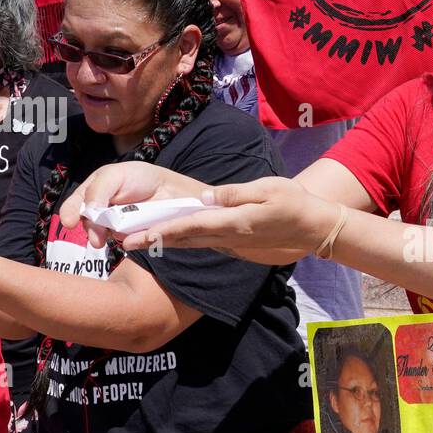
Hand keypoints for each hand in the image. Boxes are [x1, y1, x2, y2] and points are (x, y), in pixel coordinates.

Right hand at [58, 161, 206, 247]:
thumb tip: (87, 212)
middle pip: (87, 224)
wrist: (171, 189)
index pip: (74, 205)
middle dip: (91, 229)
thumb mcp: (115, 175)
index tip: (69, 223)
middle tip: (96, 237)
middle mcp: (101, 212)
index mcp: (93, 193)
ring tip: (113, 234)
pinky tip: (131, 235)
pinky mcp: (131, 237)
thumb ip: (98, 191)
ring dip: (106, 235)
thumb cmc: (141, 177)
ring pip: (103, 235)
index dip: (70, 213)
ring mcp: (115, 226)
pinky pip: (125, 242)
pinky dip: (127, 239)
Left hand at [120, 177, 337, 266]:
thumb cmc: (292, 202)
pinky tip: (162, 239)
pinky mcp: (231, 242)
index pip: (193, 226)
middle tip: (122, 243)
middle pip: (184, 239)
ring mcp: (229, 242)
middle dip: (153, 241)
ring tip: (134, 241)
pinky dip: (178, 241)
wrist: (310, 226)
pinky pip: (199, 243)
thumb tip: (206, 196)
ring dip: (161, 243)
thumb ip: (235, 194)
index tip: (141, 234)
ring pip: (189, 243)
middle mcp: (228, 237)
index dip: (164, 230)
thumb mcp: (267, 189)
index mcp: (235, 223)